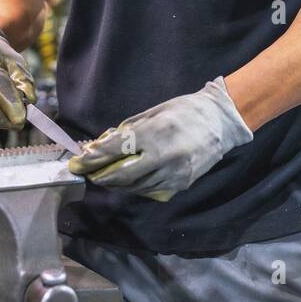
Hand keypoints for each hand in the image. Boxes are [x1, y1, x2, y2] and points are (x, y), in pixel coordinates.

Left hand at [67, 76, 252, 201]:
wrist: (222, 122)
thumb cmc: (186, 110)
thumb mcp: (154, 111)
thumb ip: (128, 129)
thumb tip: (103, 142)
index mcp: (155, 133)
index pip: (114, 150)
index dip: (93, 158)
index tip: (78, 162)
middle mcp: (164, 156)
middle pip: (121, 175)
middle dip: (100, 176)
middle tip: (87, 174)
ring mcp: (174, 173)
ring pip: (135, 187)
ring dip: (116, 184)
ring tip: (105, 177)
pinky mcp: (182, 184)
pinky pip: (151, 190)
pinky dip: (136, 187)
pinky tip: (128, 181)